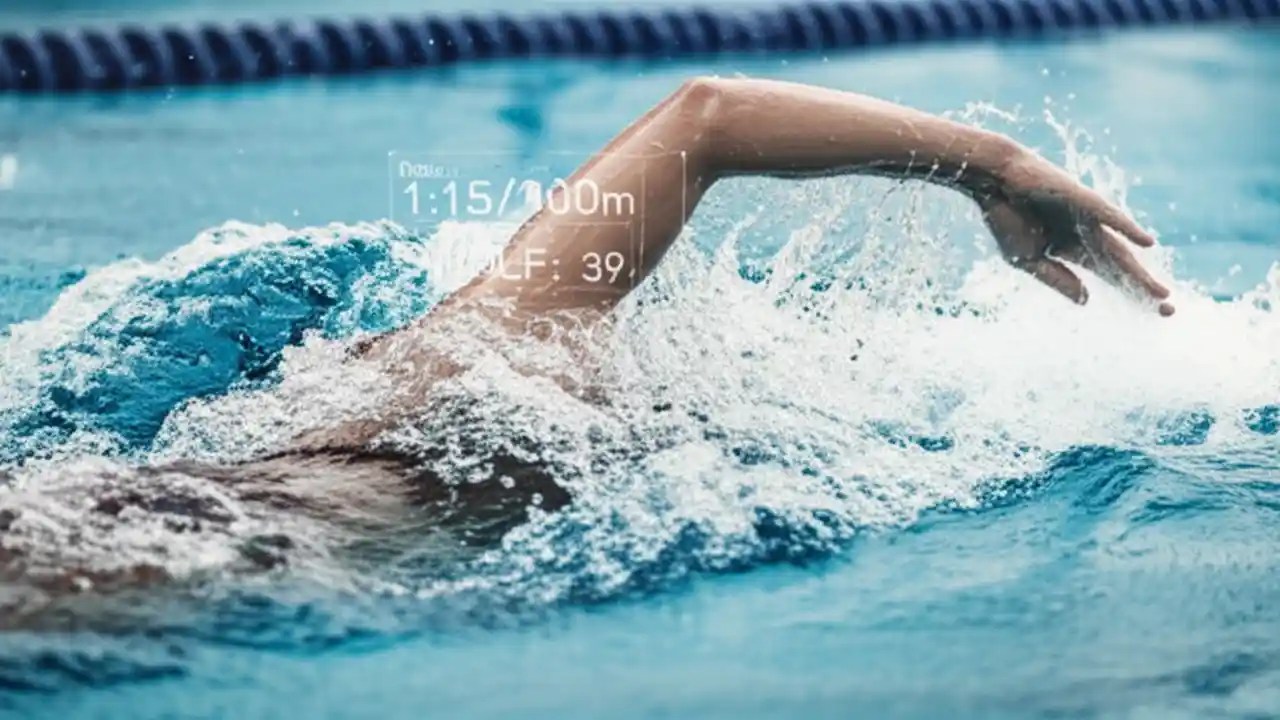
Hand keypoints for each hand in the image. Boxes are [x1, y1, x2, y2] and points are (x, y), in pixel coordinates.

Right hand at [978, 148, 1173, 315]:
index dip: (1129, 294)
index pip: (1108, 275)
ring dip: (1139, 270)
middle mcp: (1087, 234)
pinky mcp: (1082, 200)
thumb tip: (1088, 300)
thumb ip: (1057, 278)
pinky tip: (1146, 243)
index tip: (1151, 314)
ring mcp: (1087, 217)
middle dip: (1142, 288)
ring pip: (1119, 249)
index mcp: (1073, 249)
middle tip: (1168, 310)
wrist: (993, 181)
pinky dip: (1128, 228)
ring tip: (1160, 293)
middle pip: (1121, 266)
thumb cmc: (1006, 215)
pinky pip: (1109, 216)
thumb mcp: (1028, 259)